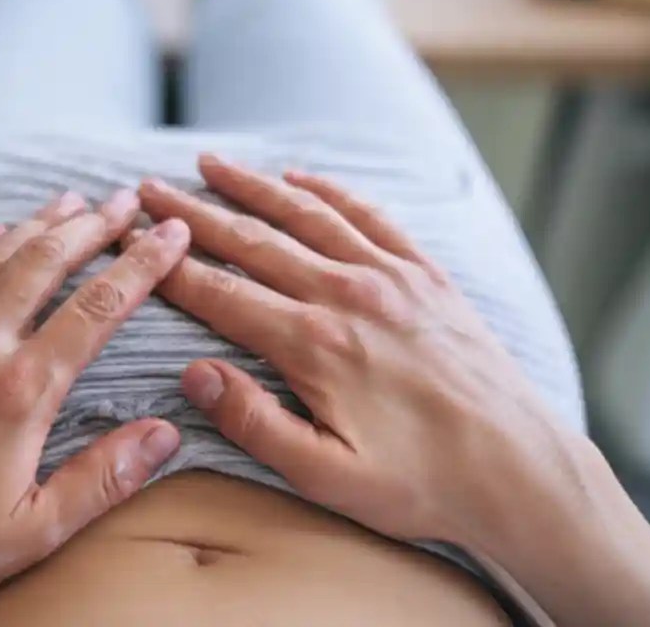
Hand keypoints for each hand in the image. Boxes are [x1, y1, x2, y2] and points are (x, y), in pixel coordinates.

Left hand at [0, 191, 189, 626]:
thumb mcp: (37, 529)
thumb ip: (106, 477)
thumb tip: (166, 436)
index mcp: (20, 392)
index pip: (97, 308)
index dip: (142, 264)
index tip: (172, 234)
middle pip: (45, 263)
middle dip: (93, 226)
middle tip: (127, 200)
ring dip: (39, 225)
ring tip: (73, 201)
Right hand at [138, 155, 571, 546]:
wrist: (520, 469)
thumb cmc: (421, 484)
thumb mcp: (327, 477)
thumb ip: (255, 423)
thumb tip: (194, 373)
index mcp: (315, 345)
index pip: (220, 293)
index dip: (167, 266)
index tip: (129, 240)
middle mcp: (348, 295)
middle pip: (252, 241)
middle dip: (193, 214)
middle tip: (148, 188)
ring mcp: (390, 277)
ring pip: (306, 215)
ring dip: (253, 186)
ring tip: (210, 165)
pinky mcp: (426, 275)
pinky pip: (368, 216)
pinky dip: (329, 191)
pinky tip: (301, 177)